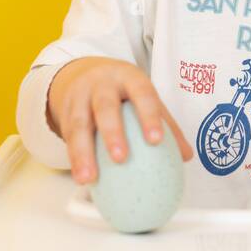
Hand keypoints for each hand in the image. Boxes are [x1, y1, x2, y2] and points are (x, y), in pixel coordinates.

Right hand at [47, 57, 193, 183]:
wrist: (85, 73)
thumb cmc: (124, 91)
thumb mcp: (145, 97)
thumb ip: (165, 123)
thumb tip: (185, 156)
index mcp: (130, 78)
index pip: (142, 94)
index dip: (149, 116)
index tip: (156, 140)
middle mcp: (102, 84)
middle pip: (105, 106)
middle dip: (112, 132)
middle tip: (120, 158)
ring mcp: (80, 97)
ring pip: (79, 123)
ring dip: (83, 153)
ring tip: (89, 178)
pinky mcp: (65, 112)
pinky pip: (67, 136)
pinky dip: (73, 158)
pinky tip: (81, 177)